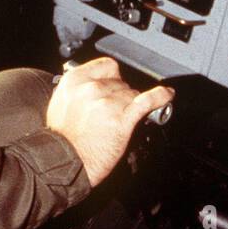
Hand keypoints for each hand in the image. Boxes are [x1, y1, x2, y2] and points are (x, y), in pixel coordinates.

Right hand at [45, 57, 174, 187]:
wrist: (63, 162)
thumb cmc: (61, 139)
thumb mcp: (60, 104)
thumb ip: (77, 91)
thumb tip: (94, 86)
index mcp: (75, 80)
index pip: (107, 66)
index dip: (113, 76)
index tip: (115, 84)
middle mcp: (92, 87)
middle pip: (121, 82)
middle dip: (120, 95)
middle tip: (113, 112)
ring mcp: (108, 102)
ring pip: (132, 94)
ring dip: (130, 106)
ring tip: (120, 120)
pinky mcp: (122, 119)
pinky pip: (146, 101)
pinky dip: (160, 96)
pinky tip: (167, 94)